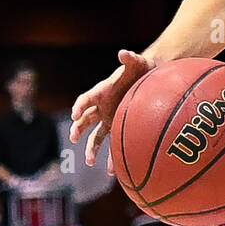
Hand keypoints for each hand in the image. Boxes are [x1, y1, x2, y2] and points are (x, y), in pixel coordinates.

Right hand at [70, 49, 153, 172]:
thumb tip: (124, 53)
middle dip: (77, 129)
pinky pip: (113, 145)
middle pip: (85, 120)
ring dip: (91, 149)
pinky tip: (113, 172)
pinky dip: (112, 158)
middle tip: (73, 136)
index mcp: (101, 92)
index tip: (74, 114)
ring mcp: (109, 120)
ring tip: (89, 161)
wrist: (151, 79)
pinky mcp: (119, 129)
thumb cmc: (142, 69)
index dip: (79, 105)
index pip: (86, 99)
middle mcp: (101, 107)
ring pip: (95, 137)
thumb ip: (130, 59)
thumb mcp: (137, 63)